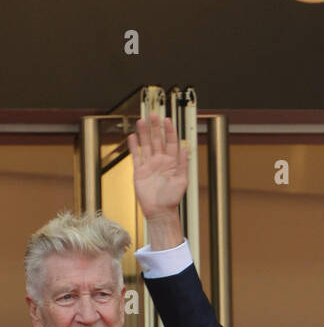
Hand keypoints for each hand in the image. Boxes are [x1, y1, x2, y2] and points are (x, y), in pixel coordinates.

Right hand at [127, 113, 188, 235]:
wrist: (159, 212)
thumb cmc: (172, 199)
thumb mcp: (182, 181)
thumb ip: (183, 164)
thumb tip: (186, 149)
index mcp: (172, 163)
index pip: (171, 143)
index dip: (169, 131)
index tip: (167, 120)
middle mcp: (160, 162)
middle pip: (157, 140)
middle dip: (155, 127)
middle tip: (153, 114)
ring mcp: (150, 165)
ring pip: (146, 145)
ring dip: (144, 133)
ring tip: (141, 121)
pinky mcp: (139, 171)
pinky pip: (136, 156)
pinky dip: (134, 147)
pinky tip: (133, 137)